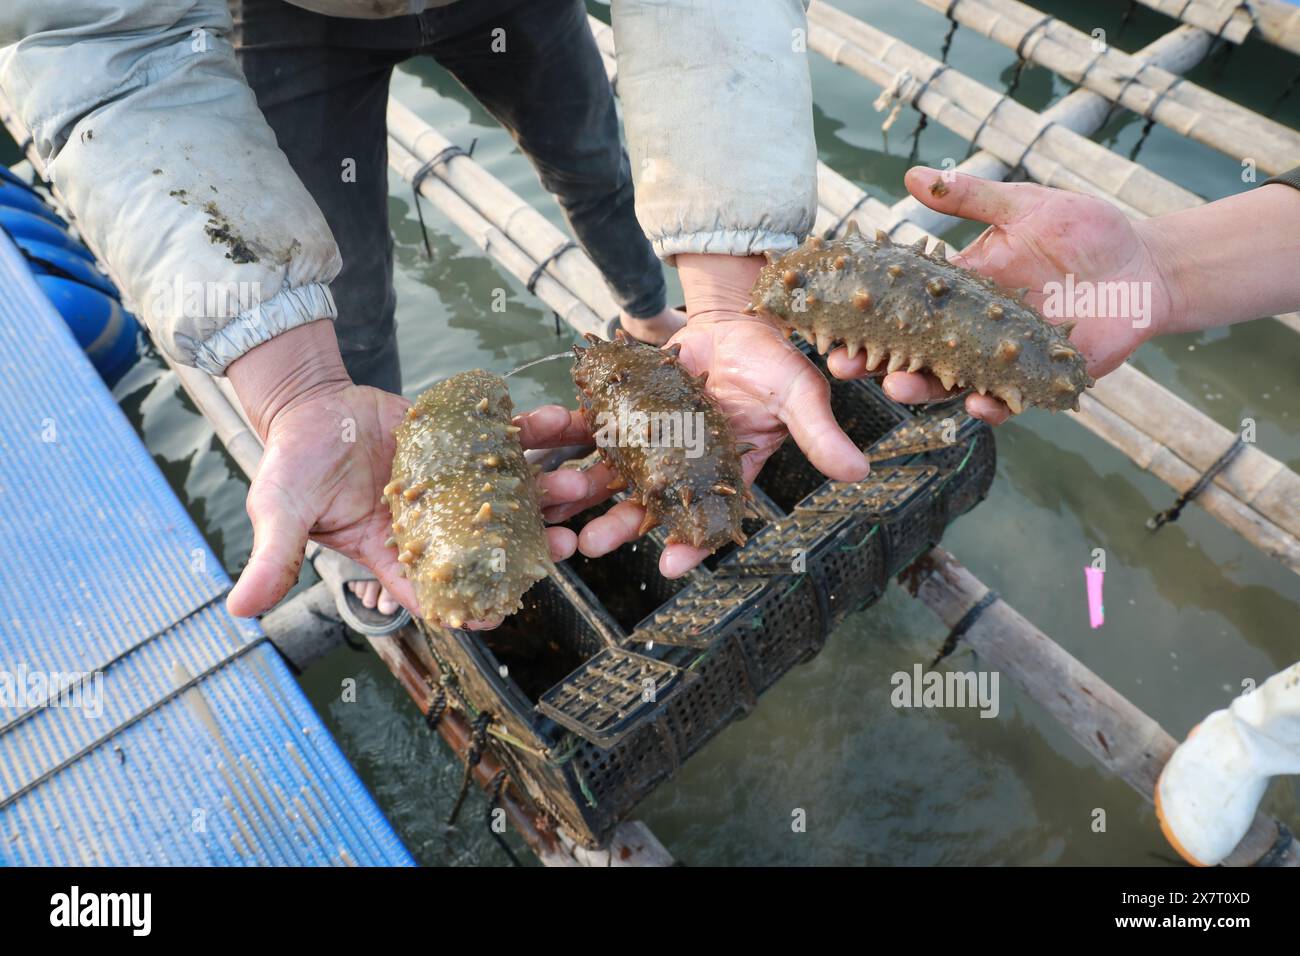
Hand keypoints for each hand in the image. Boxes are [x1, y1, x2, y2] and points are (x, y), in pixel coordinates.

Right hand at [223, 321, 580, 624]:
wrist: (308, 404)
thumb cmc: (292, 461)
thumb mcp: (279, 510)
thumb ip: (273, 557)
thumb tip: (241, 609)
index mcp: (391, 550)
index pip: (432, 589)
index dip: (468, 603)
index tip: (503, 611)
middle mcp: (431, 521)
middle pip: (489, 543)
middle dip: (529, 546)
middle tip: (563, 546)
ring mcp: (451, 482)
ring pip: (509, 493)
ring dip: (546, 491)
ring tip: (581, 486)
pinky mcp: (461, 443)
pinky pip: (504, 441)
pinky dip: (533, 432)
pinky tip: (563, 423)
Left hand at [530, 253, 868, 578]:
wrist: (736, 320)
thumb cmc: (773, 361)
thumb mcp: (800, 396)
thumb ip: (820, 435)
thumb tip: (859, 473)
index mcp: (727, 474)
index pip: (710, 519)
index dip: (693, 543)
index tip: (673, 565)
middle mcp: (683, 467)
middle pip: (648, 506)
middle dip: (619, 525)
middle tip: (590, 545)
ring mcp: (650, 441)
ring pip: (611, 476)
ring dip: (583, 492)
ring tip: (555, 503)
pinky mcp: (624, 411)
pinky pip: (589, 429)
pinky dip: (565, 438)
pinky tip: (541, 447)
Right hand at [827, 167, 1173, 423]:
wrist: (1143, 264)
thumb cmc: (1084, 231)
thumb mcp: (1023, 205)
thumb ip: (969, 197)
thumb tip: (911, 177)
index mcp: (959, 288)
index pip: (902, 304)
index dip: (865, 313)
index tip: (828, 315)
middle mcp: (971, 330)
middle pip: (914, 351)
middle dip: (876, 361)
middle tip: (843, 363)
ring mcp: (1002, 359)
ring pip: (951, 382)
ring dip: (923, 387)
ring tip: (899, 386)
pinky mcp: (1039, 380)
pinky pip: (1010, 401)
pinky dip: (993, 406)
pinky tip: (978, 405)